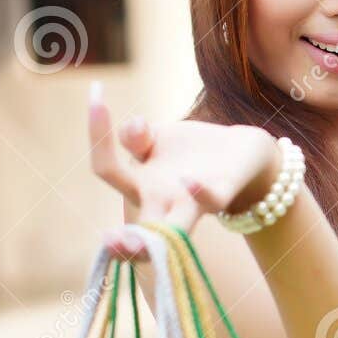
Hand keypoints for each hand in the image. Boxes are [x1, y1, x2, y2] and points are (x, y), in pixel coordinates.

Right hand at [88, 80, 280, 259]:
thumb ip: (137, 136)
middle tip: (109, 242)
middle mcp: (162, 202)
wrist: (241, 154)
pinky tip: (188, 181)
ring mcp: (192, 202)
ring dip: (156, 238)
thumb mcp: (157, 138)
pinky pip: (212, 200)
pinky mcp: (223, 192)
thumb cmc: (190, 153)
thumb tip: (134, 128)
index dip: (98, 139)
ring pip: (171, 230)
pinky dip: (200, 193)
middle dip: (121, 245)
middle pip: (135, 230)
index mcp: (140, 184)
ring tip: (136, 241)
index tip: (97, 93)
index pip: (108, 167)